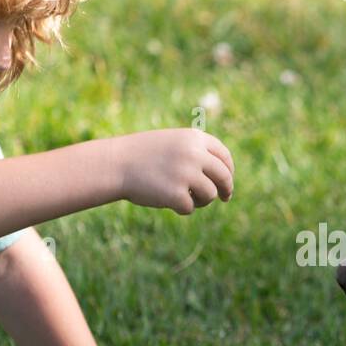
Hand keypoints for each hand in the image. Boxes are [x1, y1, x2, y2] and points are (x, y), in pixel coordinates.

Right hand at [114, 129, 235, 214]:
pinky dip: (181, 207)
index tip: (227, 180)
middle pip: (223, 176)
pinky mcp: (177, 194)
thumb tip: (223, 176)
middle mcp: (194, 154)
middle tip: (225, 197)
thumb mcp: (173, 144)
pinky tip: (166, 200)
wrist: (116, 164)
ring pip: (210, 194)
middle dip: (226, 189)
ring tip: (183, 195)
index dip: (229, 170)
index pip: (223, 156)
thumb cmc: (143, 155)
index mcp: (194, 138)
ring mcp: (186, 174)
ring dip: (201, 199)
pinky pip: (190, 207)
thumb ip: (197, 153)